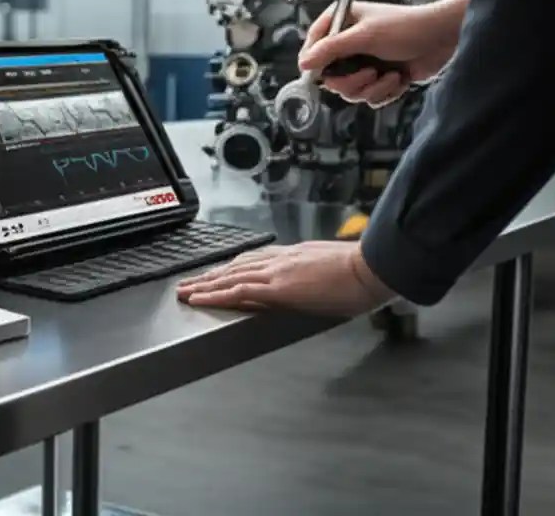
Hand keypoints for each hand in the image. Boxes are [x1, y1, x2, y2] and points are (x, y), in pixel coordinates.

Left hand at [175, 241, 394, 316]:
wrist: (370, 268)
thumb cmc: (362, 271)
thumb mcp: (330, 265)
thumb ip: (314, 270)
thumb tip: (309, 278)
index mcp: (292, 255)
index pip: (253, 261)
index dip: (231, 268)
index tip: (216, 273)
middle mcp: (279, 260)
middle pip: (235, 268)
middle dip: (210, 277)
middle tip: (188, 283)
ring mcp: (275, 273)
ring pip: (229, 278)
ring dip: (204, 285)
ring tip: (184, 292)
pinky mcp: (276, 288)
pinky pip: (237, 291)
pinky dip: (214, 295)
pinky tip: (198, 299)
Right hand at [299, 0, 458, 107]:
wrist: (443, 38)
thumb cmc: (407, 27)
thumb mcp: (365, 36)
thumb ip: (331, 49)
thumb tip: (303, 63)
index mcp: (340, 24)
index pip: (312, 47)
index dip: (315, 64)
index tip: (325, 74)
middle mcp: (348, 43)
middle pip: (330, 77)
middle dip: (353, 81)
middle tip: (370, 72)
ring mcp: (363, 61)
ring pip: (350, 91)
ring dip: (372, 88)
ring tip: (390, 74)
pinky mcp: (378, 77)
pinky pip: (369, 96)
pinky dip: (385, 92)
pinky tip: (398, 78)